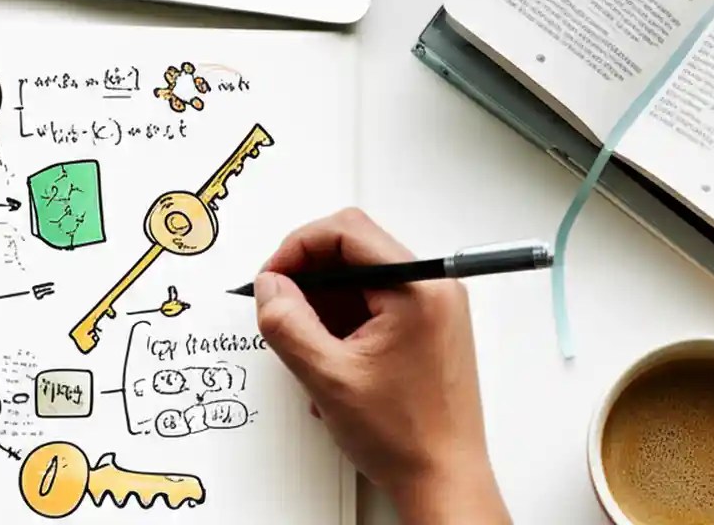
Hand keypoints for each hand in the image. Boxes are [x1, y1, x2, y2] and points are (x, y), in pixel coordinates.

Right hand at [255, 209, 508, 524]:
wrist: (444, 481)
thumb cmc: (406, 437)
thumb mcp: (328, 377)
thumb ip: (288, 324)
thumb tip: (269, 287)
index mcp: (418, 288)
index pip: (346, 231)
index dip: (298, 248)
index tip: (272, 278)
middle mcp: (433, 288)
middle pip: (353, 250)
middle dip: (308, 278)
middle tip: (279, 309)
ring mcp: (433, 308)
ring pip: (360, 280)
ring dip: (323, 305)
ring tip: (309, 350)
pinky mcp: (426, 328)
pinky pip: (373, 305)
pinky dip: (342, 323)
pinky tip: (330, 362)